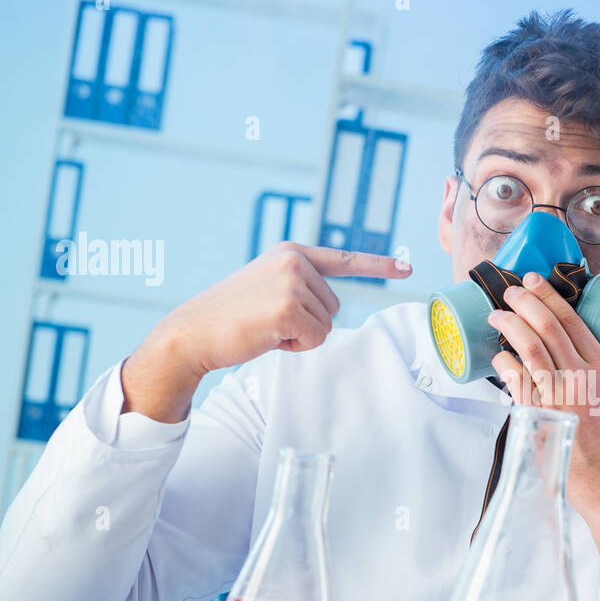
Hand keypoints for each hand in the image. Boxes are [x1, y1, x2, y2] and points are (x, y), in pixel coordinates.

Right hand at [122, 242, 408, 421]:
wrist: (192, 333)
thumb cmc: (231, 319)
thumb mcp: (267, 290)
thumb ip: (299, 288)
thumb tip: (328, 310)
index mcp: (291, 253)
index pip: (344, 259)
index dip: (379, 266)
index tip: (407, 268)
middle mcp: (294, 261)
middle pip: (334, 307)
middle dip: (306, 324)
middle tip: (268, 321)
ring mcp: (291, 282)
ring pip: (326, 325)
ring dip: (299, 337)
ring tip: (264, 327)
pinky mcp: (287, 307)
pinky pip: (315, 339)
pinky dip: (294, 347)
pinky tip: (266, 337)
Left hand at [488, 271, 599, 594]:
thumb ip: (588, 372)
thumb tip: (560, 351)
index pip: (574, 323)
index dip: (550, 298)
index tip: (535, 280)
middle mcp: (583, 380)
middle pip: (549, 330)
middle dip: (526, 304)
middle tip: (509, 290)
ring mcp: (562, 399)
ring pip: (532, 351)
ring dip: (510, 327)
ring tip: (496, 316)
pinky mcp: (544, 419)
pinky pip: (519, 384)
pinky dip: (506, 364)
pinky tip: (499, 356)